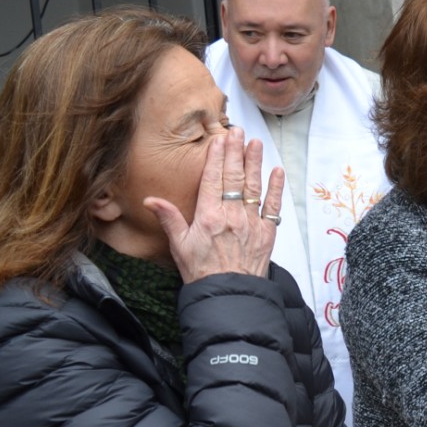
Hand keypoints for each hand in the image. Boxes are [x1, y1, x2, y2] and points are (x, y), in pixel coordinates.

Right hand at [146, 127, 285, 282]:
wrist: (228, 295)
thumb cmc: (201, 271)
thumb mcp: (179, 245)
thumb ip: (169, 218)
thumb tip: (150, 200)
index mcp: (208, 217)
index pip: (213, 179)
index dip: (217, 157)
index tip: (219, 139)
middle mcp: (231, 216)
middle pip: (234, 177)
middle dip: (236, 152)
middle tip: (237, 131)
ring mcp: (251, 223)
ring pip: (254, 187)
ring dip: (255, 163)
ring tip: (255, 143)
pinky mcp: (267, 233)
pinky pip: (273, 207)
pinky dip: (276, 188)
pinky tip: (277, 171)